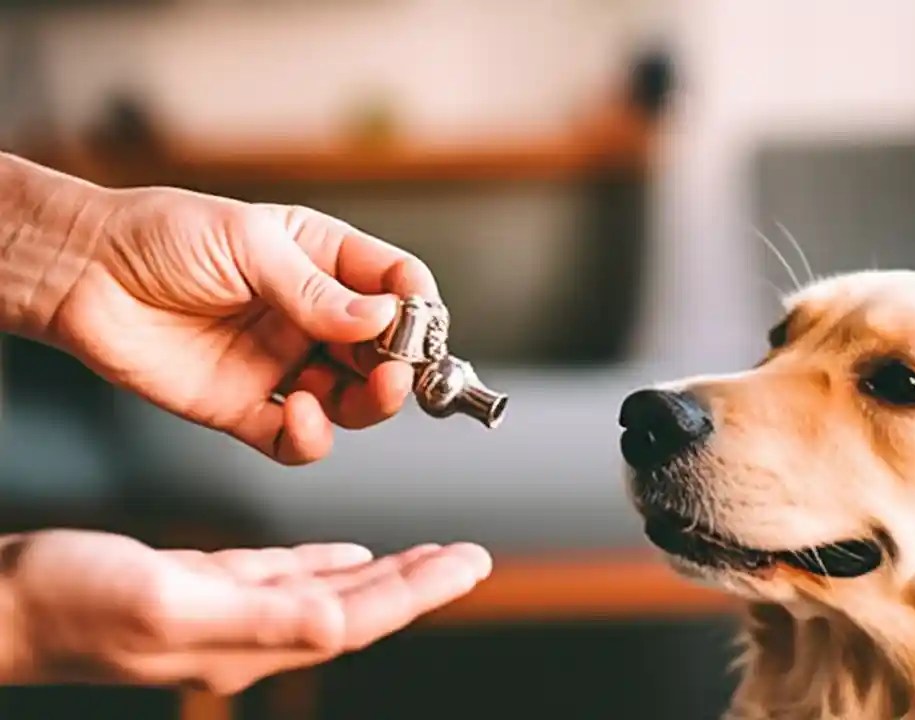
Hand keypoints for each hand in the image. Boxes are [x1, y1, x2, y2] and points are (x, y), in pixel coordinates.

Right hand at [0, 530, 490, 693]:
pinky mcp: (206, 588)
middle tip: (470, 556)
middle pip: (359, 607)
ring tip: (428, 555)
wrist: (6, 607)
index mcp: (253, 638)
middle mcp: (252, 631)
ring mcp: (230, 612)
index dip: (421, 590)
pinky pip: (286, 577)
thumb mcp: (168, 602)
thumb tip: (338, 623)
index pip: (362, 616)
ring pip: (330, 591)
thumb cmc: (70, 605)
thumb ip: (258, 615)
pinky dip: (324, 564)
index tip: (470, 562)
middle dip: (419, 582)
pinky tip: (347, 555)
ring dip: (383, 573)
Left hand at [52, 185, 436, 463]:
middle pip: (383, 351)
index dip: (416, 305)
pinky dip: (313, 437)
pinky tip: (303, 413)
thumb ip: (315, 290)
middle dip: (403, 363)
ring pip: (352, 400)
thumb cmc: (158, 235)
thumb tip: (382, 318)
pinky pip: (297, 439)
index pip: (394, 283)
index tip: (420, 322)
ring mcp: (282, 364)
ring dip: (372, 402)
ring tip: (374, 390)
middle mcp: (310, 316)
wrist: (82, 273)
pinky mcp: (247, 408)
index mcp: (321, 260)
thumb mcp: (248, 243)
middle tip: (404, 370)